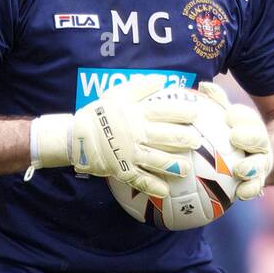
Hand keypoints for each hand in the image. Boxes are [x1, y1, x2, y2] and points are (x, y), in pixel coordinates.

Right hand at [31, 75, 197, 196]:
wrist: (76, 136)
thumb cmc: (100, 113)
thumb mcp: (117, 94)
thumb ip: (140, 87)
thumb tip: (161, 81)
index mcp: (136, 114)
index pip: (163, 111)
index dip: (181, 111)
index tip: (196, 113)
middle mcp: (136, 134)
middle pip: (164, 136)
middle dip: (183, 139)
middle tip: (197, 141)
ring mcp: (130, 153)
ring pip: (156, 159)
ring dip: (173, 164)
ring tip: (187, 168)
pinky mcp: (122, 169)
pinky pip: (139, 179)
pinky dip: (152, 186)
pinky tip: (165, 191)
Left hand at [197, 80, 273, 198]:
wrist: (272, 156)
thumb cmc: (240, 133)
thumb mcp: (233, 117)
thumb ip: (219, 103)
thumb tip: (203, 86)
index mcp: (253, 128)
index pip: (249, 120)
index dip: (240, 118)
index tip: (229, 115)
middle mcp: (260, 146)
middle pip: (258, 140)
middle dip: (249, 137)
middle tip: (235, 136)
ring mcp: (261, 165)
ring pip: (259, 165)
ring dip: (251, 167)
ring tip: (241, 169)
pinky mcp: (258, 183)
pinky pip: (255, 187)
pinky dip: (250, 190)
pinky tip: (241, 194)